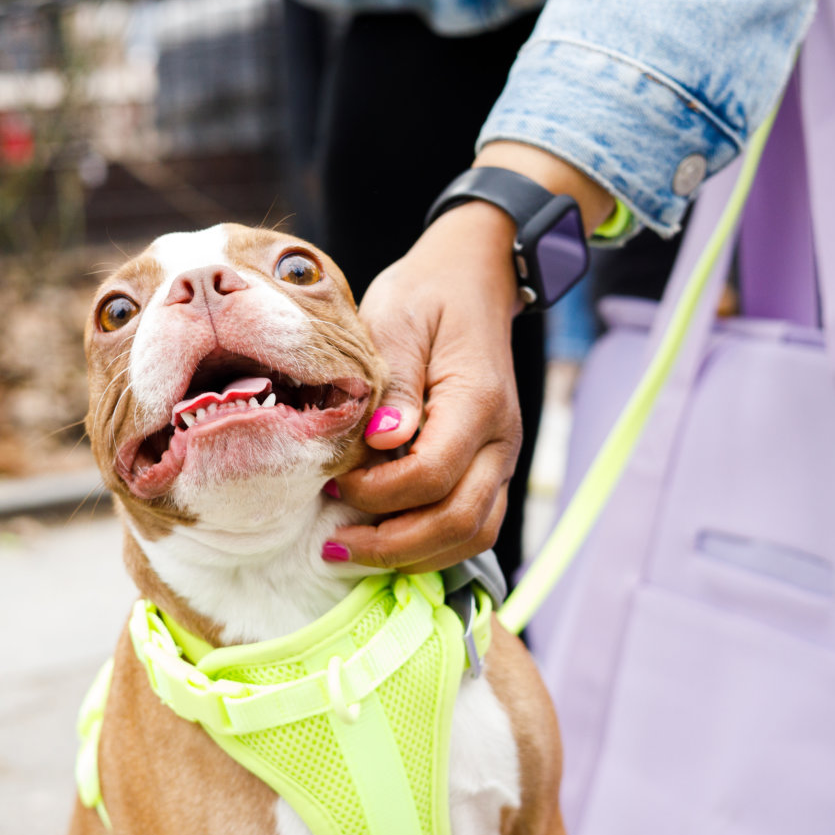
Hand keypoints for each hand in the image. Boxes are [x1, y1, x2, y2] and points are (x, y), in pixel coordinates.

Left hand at [326, 142, 612, 571]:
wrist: (472, 280)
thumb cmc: (427, 295)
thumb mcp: (398, 319)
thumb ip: (392, 383)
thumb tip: (382, 442)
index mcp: (478, 401)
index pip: (433, 474)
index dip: (379, 493)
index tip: (333, 481)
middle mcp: (501, 439)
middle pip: (459, 521)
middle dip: (392, 544)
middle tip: (333, 543)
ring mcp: (502, 458)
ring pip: (473, 535)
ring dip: (413, 555)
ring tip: (354, 549)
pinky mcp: (491, 468)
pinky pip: (473, 525)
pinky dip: (431, 545)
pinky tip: (384, 539)